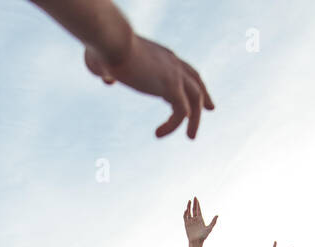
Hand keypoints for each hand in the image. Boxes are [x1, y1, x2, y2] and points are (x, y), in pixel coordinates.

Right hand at [85, 35, 213, 137]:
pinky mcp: (171, 86)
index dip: (189, 81)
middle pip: (196, 80)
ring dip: (195, 119)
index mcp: (160, 55)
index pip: (182, 68)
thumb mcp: (103, 59)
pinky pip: (181, 111)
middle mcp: (171, 62)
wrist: (112, 41)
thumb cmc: (103, 47)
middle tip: (211, 109)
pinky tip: (158, 134)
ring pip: (196, 99)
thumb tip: (107, 78)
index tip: (193, 90)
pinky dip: (173, 125)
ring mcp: (174, 73)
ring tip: (191, 137)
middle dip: (205, 95)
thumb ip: (107, 69)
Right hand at [183, 197, 217, 242]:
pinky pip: (185, 217)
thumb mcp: (210, 228)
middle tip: (194, 197)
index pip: (198, 209)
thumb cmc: (204, 236)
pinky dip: (185, 213)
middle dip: (194, 203)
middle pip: (194, 209)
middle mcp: (195, 219)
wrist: (197, 242)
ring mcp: (190, 221)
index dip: (197, 204)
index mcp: (200, 219)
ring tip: (189, 201)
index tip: (196, 198)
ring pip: (189, 212)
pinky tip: (186, 210)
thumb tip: (217, 215)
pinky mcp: (186, 224)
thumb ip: (213, 221)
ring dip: (189, 207)